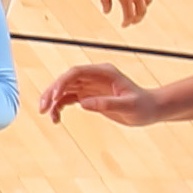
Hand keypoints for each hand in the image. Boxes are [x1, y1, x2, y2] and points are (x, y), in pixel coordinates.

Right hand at [41, 61, 160, 126]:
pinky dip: (59, 108)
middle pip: (65, 80)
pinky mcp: (88, 96)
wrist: (150, 111)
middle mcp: (94, 77)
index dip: (61, 83)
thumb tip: (82, 104)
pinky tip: (57, 119)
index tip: (53, 97)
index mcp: (103, 73)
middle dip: (51, 93)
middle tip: (42, 108)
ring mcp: (89, 86)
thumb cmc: (143, 107)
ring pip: (63, 90)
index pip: (76, 72)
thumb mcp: (128, 106)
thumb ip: (106, 104)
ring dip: (52, 101)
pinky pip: (67, 100)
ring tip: (47, 115)